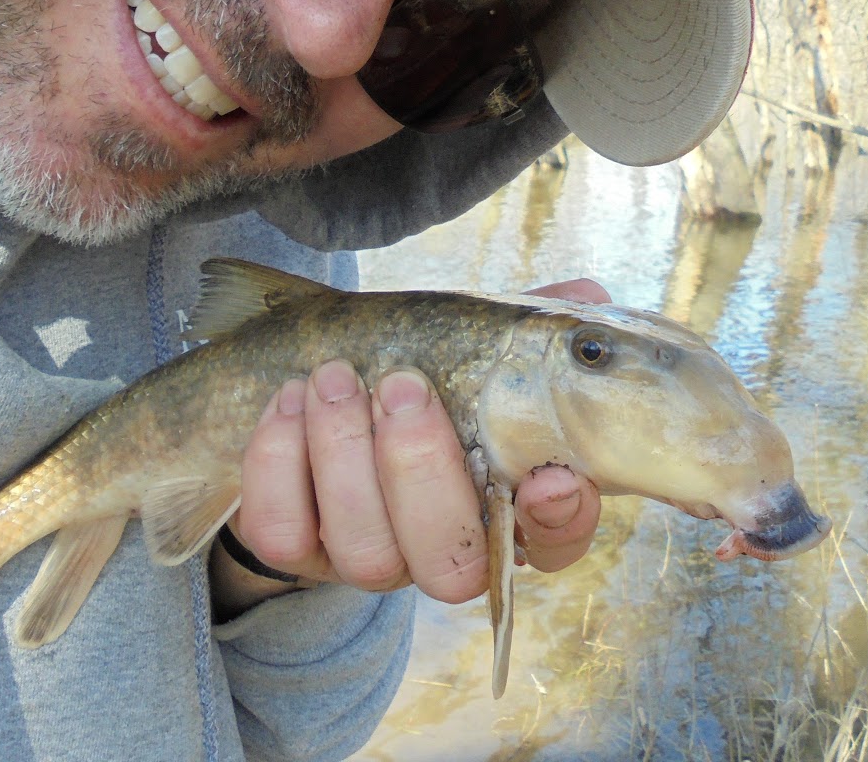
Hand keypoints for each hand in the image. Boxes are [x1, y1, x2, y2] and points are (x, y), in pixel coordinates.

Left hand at [211, 279, 606, 615]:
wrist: (312, 395)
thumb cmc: (417, 369)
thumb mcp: (473, 343)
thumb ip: (529, 326)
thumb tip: (588, 300)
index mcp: (504, 504)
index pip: (554, 541)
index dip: (559, 521)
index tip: (550, 476)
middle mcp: (442, 549)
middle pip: (451, 567)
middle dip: (421, 470)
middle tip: (403, 383)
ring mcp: (370, 558)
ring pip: (365, 551)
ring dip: (345, 454)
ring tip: (334, 376)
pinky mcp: (297, 551)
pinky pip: (283, 534)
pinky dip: (279, 461)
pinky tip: (289, 399)